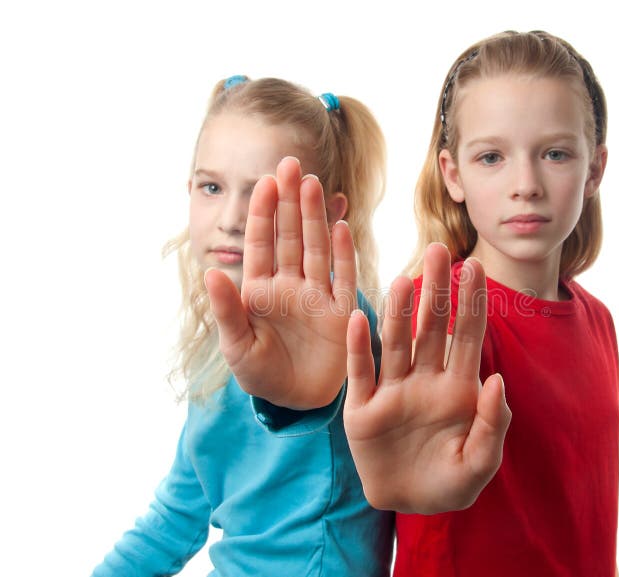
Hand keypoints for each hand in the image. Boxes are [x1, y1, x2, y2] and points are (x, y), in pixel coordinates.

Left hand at [206, 156, 355, 408]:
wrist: (297, 401)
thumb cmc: (262, 375)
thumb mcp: (237, 346)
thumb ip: (226, 310)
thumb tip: (210, 272)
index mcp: (260, 290)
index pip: (261, 244)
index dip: (263, 213)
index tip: (265, 181)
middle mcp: (289, 285)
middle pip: (290, 236)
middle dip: (289, 202)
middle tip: (291, 164)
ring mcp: (316, 295)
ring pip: (315, 248)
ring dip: (314, 217)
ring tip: (313, 184)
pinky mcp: (339, 311)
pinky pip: (343, 277)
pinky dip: (342, 253)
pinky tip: (340, 226)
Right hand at [344, 243, 511, 513]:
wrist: (407, 505)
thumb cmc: (449, 483)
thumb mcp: (480, 464)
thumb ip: (492, 425)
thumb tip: (496, 379)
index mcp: (457, 389)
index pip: (467, 336)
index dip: (471, 302)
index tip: (475, 266)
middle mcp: (424, 380)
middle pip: (431, 328)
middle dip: (436, 290)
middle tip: (438, 249)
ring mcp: (392, 391)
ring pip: (395, 343)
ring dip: (397, 312)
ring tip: (402, 279)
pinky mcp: (362, 410)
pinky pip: (360, 373)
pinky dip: (358, 348)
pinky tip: (358, 319)